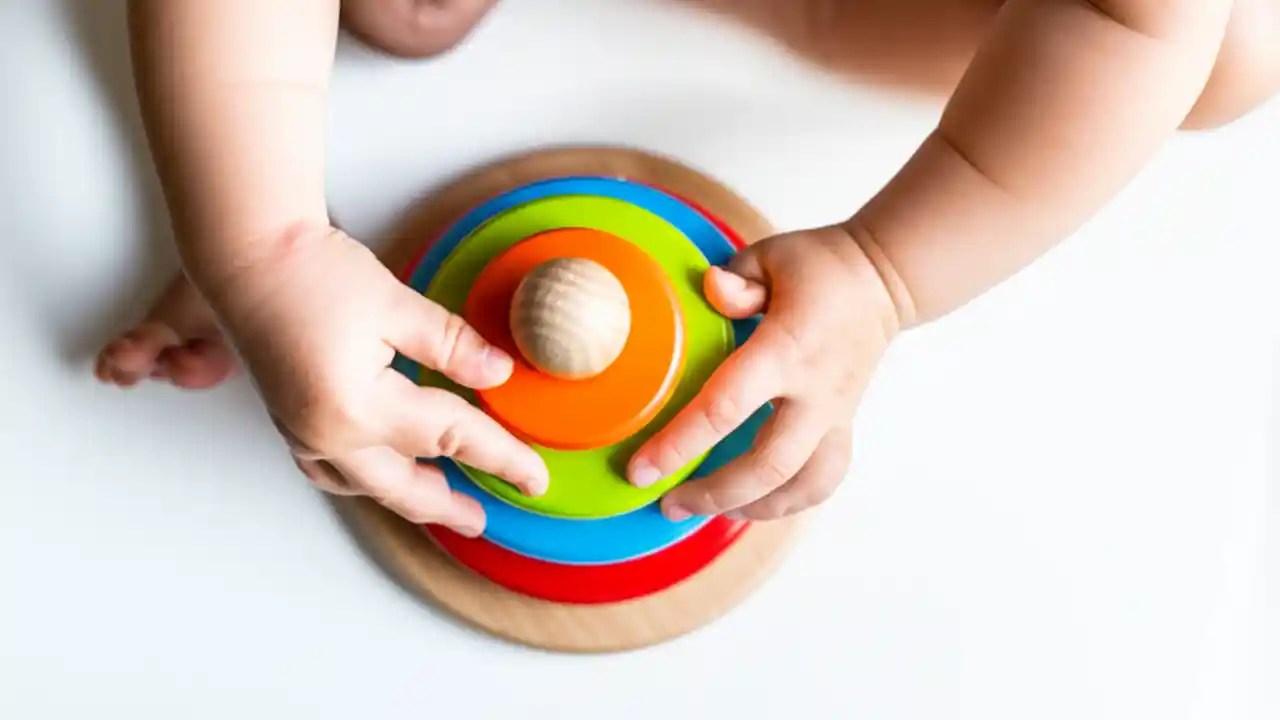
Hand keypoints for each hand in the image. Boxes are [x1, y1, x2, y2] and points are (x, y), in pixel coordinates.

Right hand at [197, 223, 548, 535]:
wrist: (245, 253)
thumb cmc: (310, 271)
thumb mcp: (395, 304)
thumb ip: (452, 345)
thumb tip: (498, 375)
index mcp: (356, 407)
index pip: (448, 438)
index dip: (500, 457)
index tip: (534, 475)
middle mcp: (325, 433)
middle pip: (403, 485)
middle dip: (449, 505)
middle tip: (485, 518)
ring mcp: (302, 432)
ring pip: (365, 486)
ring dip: (407, 497)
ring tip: (442, 502)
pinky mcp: (290, 420)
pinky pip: (333, 472)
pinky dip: (366, 481)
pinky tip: (383, 474)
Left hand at [626, 224, 900, 520]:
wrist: (883, 280)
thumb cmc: (819, 267)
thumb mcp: (774, 256)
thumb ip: (737, 279)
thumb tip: (711, 288)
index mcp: (787, 349)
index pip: (727, 407)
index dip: (680, 444)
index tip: (641, 470)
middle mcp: (815, 392)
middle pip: (766, 466)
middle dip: (713, 495)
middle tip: (669, 504)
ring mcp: (835, 415)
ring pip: (801, 485)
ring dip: (752, 508)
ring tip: (705, 510)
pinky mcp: (843, 427)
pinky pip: (822, 481)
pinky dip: (787, 503)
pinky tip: (753, 505)